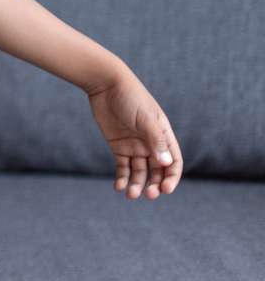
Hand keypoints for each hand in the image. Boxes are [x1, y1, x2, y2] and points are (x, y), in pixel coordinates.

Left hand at [86, 69, 181, 199]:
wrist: (106, 85)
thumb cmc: (130, 98)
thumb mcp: (145, 119)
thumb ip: (155, 140)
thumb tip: (166, 163)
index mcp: (164, 136)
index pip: (173, 162)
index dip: (172, 178)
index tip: (166, 189)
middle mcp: (151, 144)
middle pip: (157, 171)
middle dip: (154, 185)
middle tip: (148, 195)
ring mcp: (135, 146)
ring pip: (139, 172)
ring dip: (137, 184)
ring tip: (130, 195)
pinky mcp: (118, 146)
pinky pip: (123, 167)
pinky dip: (122, 178)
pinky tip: (118, 187)